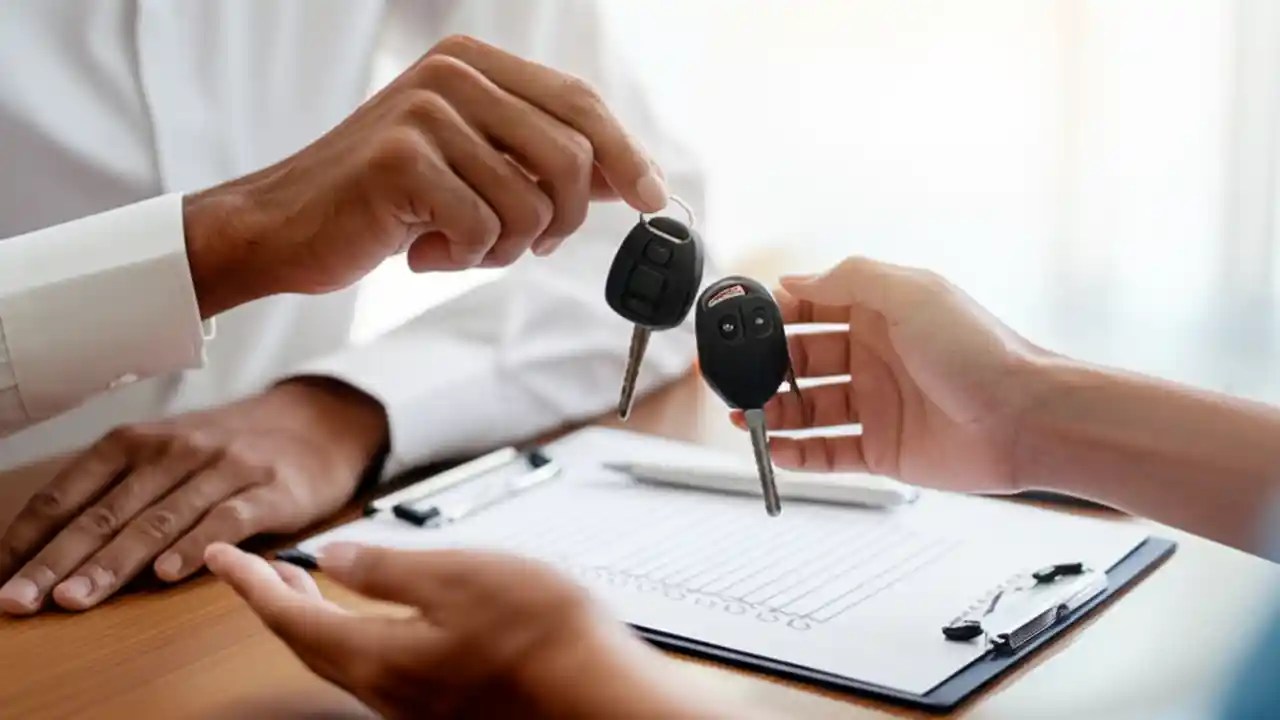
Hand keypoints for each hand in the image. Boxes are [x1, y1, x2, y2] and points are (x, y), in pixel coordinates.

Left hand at [0, 379, 386, 613]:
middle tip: (24, 600)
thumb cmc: (234, 448)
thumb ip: (120, 493)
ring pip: (160, 519)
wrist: (321, 422)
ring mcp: (225, 469)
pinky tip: (170, 574)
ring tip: (78, 598)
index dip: (33, 535)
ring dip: (114, 563)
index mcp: (141, 441)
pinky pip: (228, 520)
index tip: (1, 576)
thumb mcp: (171, 454)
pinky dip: (197, 547)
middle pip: (108, 512)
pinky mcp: (271, 490)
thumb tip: (51, 547)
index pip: (72, 491)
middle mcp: (178, 450)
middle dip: (59, 561)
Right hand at [185, 34, 667, 317]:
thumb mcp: (473, 169)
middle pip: (570, 156)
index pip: (578, 103)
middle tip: (525, 243)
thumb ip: (541, 163)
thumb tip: (628, 178)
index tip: (652, 198)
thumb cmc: (386, 203)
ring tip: (459, 244)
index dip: (624, 154)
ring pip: (530, 204)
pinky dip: (464, 258)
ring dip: (505, 248)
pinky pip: (483, 229)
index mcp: (474, 63)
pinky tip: (423, 249)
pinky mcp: (401, 159)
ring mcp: (425, 111)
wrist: (287, 227)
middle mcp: (452, 73)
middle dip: (561, 220)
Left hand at [206, 543, 726, 719]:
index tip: (221, 557)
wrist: (601, 698)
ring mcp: (416, 703)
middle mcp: (388, 690)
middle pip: (309, 645)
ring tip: (303, 584)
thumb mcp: (462, 577)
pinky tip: (375, 616)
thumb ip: (390, 568)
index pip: (290, 617)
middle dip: (275, 602)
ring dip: (312, 618)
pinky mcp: (444, 704)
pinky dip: (353, 634)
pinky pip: (374, 668)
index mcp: (380, 656)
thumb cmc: (545, 639)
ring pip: (341, 658)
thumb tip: (336, 558)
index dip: (250, 583)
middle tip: (253, 569)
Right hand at [732, 257, 1049, 491]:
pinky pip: (828, 452)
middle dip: (765, 369)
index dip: (776, 317)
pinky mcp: (882, 450)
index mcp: (880, 314)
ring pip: (808, 409)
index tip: (742, 326)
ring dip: (773, 412)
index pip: (812, 309)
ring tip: (745, 418)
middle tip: (734, 378)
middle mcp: (874, 358)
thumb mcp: (911, 293)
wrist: (1026, 419)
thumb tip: (794, 279)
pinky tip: (776, 450)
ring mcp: (877, 405)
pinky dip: (798, 454)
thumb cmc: (980, 351)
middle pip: (802, 362)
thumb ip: (848, 279)